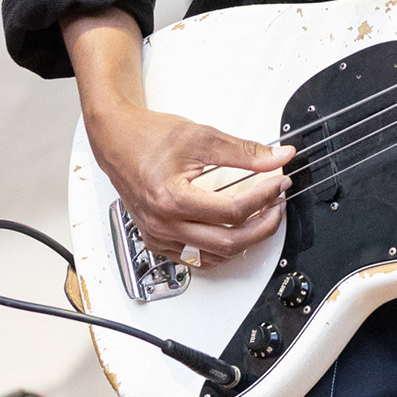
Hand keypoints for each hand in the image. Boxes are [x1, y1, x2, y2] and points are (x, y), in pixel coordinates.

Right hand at [85, 102, 290, 267]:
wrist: (117, 142)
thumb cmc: (150, 138)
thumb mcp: (201, 137)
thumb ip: (243, 151)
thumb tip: (278, 158)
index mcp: (172, 199)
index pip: (233, 211)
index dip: (264, 198)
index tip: (279, 183)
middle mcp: (163, 225)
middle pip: (228, 242)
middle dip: (262, 226)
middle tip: (278, 206)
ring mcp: (159, 236)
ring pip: (214, 256)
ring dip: (244, 241)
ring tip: (261, 216)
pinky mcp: (158, 241)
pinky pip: (196, 258)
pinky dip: (220, 250)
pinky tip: (234, 231)